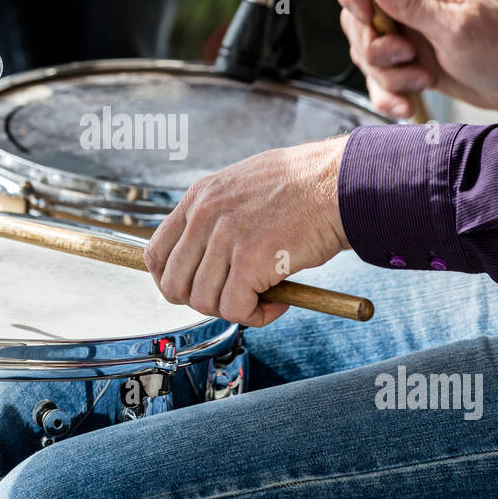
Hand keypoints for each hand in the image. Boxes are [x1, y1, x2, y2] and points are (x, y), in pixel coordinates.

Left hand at [143, 136, 348, 327]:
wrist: (341, 182)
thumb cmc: (305, 186)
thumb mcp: (243, 186)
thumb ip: (217, 217)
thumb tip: (206, 258)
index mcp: (199, 197)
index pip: (156, 252)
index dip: (170, 281)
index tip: (194, 290)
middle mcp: (205, 216)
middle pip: (173, 284)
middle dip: (202, 301)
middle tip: (234, 297)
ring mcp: (226, 238)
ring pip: (204, 302)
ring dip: (234, 310)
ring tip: (264, 297)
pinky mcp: (251, 261)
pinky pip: (236, 310)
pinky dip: (257, 316)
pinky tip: (279, 300)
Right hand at [338, 0, 497, 117]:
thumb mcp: (456, 26)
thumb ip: (412, 5)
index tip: (367, 16)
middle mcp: (409, 10)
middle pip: (357, 20)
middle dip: (373, 46)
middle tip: (406, 55)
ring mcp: (407, 40)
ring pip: (367, 56)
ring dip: (388, 76)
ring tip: (423, 79)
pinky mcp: (409, 68)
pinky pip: (380, 83)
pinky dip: (388, 97)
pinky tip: (408, 104)